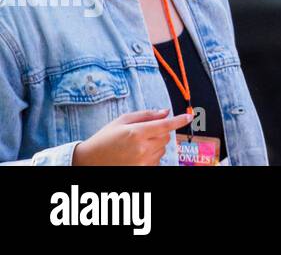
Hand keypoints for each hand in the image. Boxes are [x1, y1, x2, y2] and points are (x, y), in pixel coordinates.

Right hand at [70, 108, 192, 164]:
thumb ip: (146, 115)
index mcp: (136, 133)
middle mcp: (141, 148)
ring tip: (138, 144)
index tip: (189, 116)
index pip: (165, 125)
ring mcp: (142, 162)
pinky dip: (153, 155)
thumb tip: (166, 112)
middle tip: (146, 131)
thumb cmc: (104, 139)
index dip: (179, 120)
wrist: (88, 161)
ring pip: (163, 149)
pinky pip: (157, 160)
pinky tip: (137, 154)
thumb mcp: (122, 121)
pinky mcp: (142, 171)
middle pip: (166, 136)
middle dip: (161, 131)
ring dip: (157, 144)